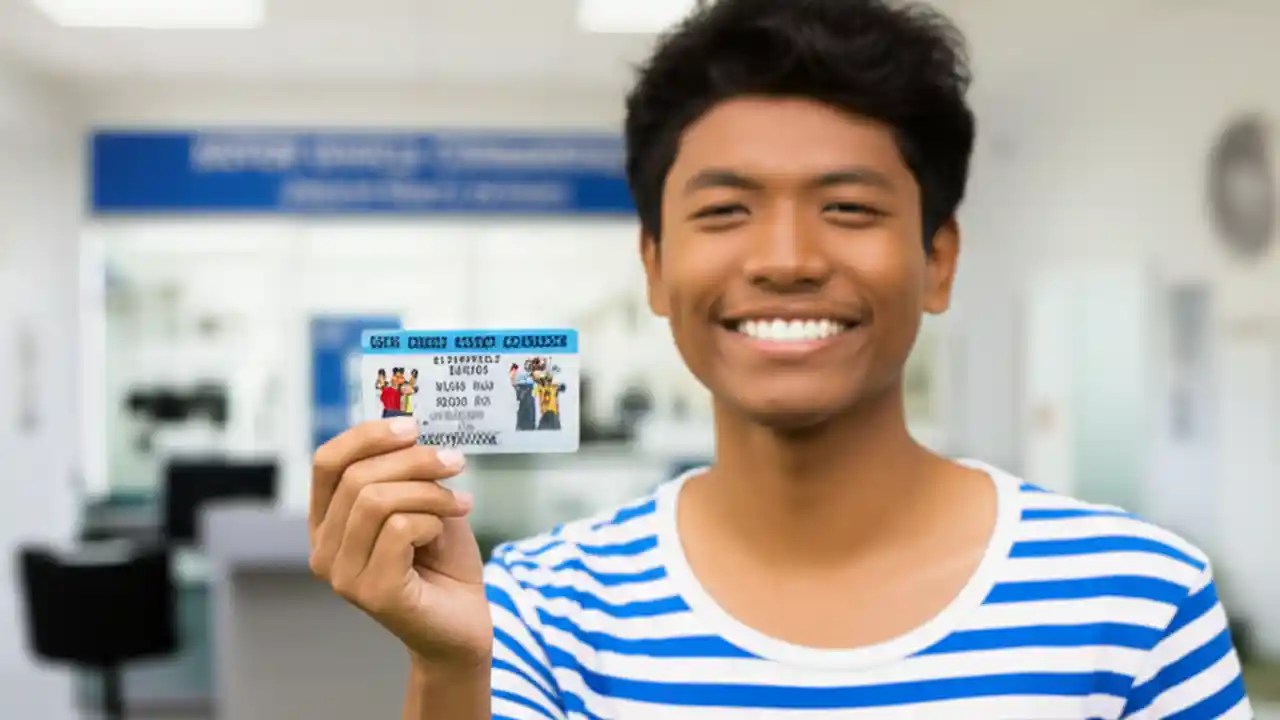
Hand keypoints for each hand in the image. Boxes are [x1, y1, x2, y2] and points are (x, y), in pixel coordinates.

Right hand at [309, 418, 492, 666]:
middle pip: (358, 477)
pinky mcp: (371, 592)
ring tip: (460, 503)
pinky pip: (399, 529)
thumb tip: (409, 427)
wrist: (464, 622)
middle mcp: (323, 549)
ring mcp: (342, 575)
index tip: (412, 427)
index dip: (366, 435)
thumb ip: (406, 471)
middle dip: (415, 461)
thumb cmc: (441, 561)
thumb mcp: (422, 502)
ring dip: (429, 492)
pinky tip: (442, 536)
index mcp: (327, 522)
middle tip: (456, 463)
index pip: (326, 462)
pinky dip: (430, 521)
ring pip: (377, 500)